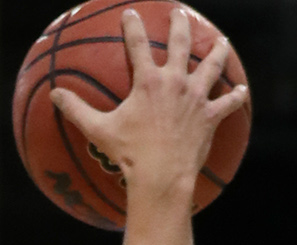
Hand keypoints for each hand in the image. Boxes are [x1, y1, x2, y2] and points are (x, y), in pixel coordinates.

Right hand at [50, 8, 248, 205]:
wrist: (162, 175)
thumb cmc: (129, 153)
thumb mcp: (98, 130)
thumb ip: (76, 110)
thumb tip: (54, 95)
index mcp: (148, 81)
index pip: (138, 44)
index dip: (132, 26)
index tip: (130, 13)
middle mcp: (175, 82)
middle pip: (181, 45)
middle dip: (179, 25)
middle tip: (179, 13)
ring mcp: (196, 98)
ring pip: (212, 67)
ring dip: (218, 51)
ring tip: (223, 41)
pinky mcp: (210, 117)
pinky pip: (227, 103)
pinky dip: (235, 96)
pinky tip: (242, 90)